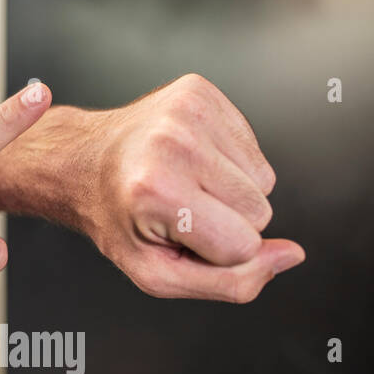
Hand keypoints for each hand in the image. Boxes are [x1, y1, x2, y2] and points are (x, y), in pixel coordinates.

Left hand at [74, 73, 304, 302]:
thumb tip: (292, 254)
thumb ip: (230, 283)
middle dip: (225, 220)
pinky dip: (229, 161)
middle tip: (175, 207)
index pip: (243, 246)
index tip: (174, 232)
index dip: (215, 252)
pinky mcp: (200, 91)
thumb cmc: (118, 220)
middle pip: (260, 212)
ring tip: (180, 182)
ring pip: (264, 181)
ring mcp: (187, 111)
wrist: (81, 162)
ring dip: (229, 190)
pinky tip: (188, 160)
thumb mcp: (156, 273)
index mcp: (157, 192)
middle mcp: (174, 144)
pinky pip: (254, 149)